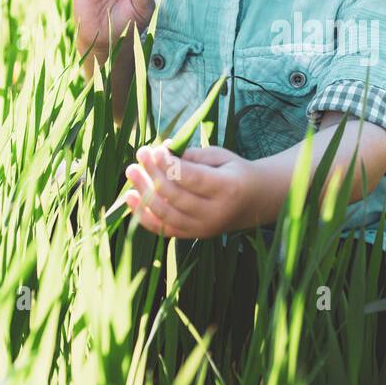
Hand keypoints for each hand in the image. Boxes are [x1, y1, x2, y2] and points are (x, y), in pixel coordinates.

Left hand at [123, 143, 260, 238]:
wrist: (256, 201)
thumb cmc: (235, 172)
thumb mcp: (221, 156)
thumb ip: (193, 155)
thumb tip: (161, 151)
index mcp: (227, 189)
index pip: (191, 178)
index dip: (169, 164)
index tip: (155, 149)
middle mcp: (215, 213)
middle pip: (175, 196)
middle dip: (154, 173)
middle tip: (141, 153)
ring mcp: (203, 228)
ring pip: (165, 214)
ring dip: (144, 192)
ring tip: (132, 171)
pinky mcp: (193, 235)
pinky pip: (163, 229)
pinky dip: (143, 215)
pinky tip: (130, 197)